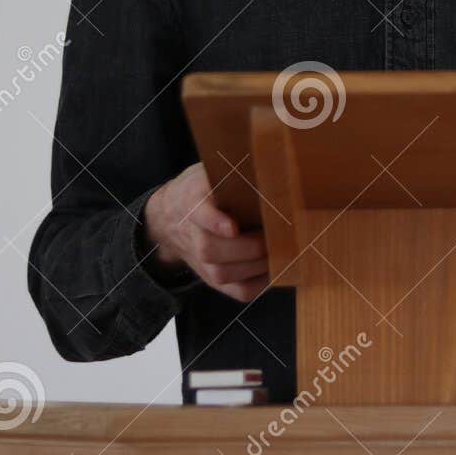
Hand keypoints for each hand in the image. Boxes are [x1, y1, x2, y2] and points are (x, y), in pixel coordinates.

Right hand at [143, 162, 268, 301]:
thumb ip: (233, 172)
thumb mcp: (211, 172)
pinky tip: (279, 268)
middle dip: (250, 246)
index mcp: (191, 203)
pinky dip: (261, 283)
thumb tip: (272, 163)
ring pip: (224, 273)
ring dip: (258, 265)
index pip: (200, 214)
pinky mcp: (212, 280)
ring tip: (283, 251)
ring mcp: (200, 262)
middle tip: (279, 235)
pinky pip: (238, 291)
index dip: (215, 221)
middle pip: (212, 249)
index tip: (233, 227)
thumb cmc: (203, 190)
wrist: (172, 218)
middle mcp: (192, 236)